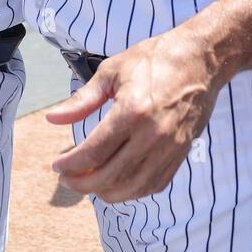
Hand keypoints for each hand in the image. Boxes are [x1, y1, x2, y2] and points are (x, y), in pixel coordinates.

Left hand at [46, 22, 225, 202]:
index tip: (57, 165)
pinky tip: (117, 182)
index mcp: (131, 111)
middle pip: (109, 176)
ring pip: (131, 188)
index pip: (93, 153)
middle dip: (81, 183)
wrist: (199, 59)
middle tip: (67, 178)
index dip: (70, 164)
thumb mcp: (111, 72)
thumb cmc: (154, 60)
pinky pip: (153, 185)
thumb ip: (81, 101)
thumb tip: (51, 119)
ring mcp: (169, 148)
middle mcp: (152, 135)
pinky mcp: (180, 154)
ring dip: (105, 192)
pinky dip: (131, 190)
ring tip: (89, 182)